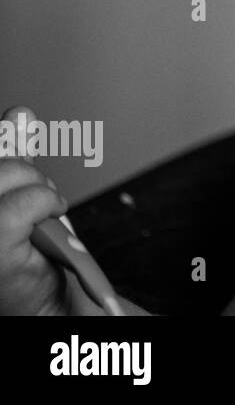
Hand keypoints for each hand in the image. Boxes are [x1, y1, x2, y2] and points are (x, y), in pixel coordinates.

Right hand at [0, 106, 75, 314]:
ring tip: (46, 211)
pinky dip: (45, 203)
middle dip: (27, 170)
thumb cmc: (34, 254)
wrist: (51, 300)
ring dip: (38, 188)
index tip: (20, 119)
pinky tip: (51, 215)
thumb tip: (17, 112)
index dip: (3, 137)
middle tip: (44, 196)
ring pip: (6, 177)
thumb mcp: (24, 195)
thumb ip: (16, 159)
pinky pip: (20, 206)